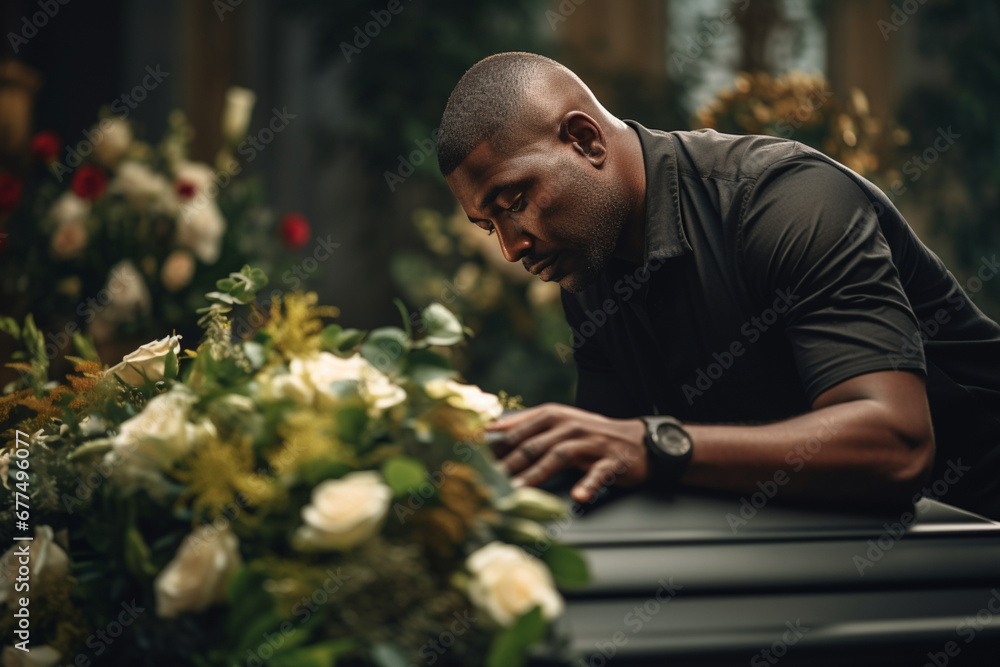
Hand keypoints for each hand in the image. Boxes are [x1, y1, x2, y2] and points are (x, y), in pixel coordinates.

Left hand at [487, 403, 647, 502]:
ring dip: (536, 474)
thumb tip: (490, 429)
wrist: (636, 440)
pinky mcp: (611, 460)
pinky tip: (579, 497)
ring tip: (519, 488)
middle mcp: (569, 426)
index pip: (517, 429)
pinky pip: (598, 473)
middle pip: (533, 445)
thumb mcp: (557, 422)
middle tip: (488, 481)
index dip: (495, 445)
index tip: (472, 458)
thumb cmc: (590, 434)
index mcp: (553, 416)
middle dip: (508, 464)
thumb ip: (526, 425)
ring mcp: (591, 443)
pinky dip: (588, 485)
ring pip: (558, 456)